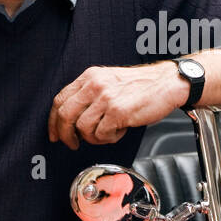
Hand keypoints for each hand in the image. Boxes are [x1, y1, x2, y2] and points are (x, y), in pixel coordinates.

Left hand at [49, 62, 187, 149]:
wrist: (167, 83)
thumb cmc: (142, 85)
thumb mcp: (109, 81)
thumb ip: (90, 94)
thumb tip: (72, 118)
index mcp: (90, 76)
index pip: (60, 99)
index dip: (53, 121)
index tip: (55, 133)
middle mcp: (95, 85)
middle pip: (65, 115)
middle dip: (66, 135)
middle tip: (72, 143)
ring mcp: (106, 98)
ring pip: (83, 128)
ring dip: (93, 138)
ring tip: (107, 133)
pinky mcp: (117, 112)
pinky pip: (101, 135)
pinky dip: (108, 138)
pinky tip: (119, 131)